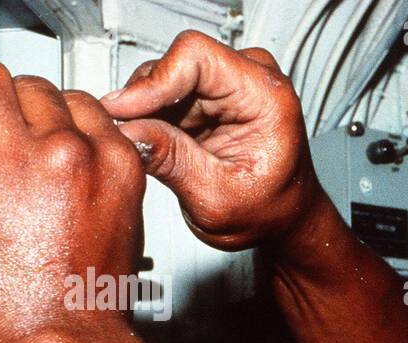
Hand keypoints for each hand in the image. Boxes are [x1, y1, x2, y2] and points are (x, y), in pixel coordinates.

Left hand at [0, 63, 144, 342]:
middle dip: (12, 103)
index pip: (79, 102)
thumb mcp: (119, 227)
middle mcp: (66, 152)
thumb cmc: (89, 304)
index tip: (38, 122)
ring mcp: (10, 162)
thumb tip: (69, 160)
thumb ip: (96, 182)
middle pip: (30, 88)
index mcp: (113, 164)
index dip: (53, 112)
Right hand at [101, 30, 324, 250]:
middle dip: (146, 101)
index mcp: (268, 97)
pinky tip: (157, 143)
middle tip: (130, 138)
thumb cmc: (267, 214)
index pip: (196, 56)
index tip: (123, 110)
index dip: (153, 81)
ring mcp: (233, 82)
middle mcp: (253, 78)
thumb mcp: (215, 200)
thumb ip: (171, 162)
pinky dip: (154, 116)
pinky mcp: (213, 94)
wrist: (283, 220)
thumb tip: (126, 131)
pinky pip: (168, 92)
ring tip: (151, 149)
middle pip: (176, 63)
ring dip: (149, 111)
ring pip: (166, 77)